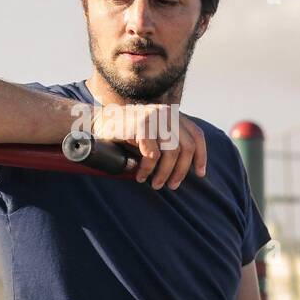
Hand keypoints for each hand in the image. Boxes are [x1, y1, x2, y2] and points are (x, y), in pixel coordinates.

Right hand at [91, 103, 207, 188]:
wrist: (98, 122)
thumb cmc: (124, 132)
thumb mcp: (151, 133)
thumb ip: (167, 141)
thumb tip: (183, 169)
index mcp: (173, 115)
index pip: (196, 135)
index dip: (201, 156)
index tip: (200, 174)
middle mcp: (167, 113)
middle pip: (187, 147)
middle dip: (182, 170)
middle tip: (172, 186)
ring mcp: (155, 117)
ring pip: (172, 152)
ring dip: (165, 173)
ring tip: (156, 184)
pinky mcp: (142, 125)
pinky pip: (152, 154)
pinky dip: (147, 169)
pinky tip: (141, 176)